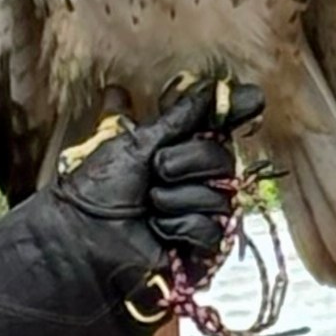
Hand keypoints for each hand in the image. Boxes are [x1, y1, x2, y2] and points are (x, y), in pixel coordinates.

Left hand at [55, 78, 263, 300]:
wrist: (84, 236)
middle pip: (223, 159)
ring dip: (176, 199)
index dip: (236, 111)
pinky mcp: (202, 248)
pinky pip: (211, 228)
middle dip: (186, 161)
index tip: (252, 99)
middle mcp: (197, 178)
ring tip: (151, 206)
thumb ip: (179, 115)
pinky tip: (159, 231)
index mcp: (181, 148)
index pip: (220, 127)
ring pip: (219, 195)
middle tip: (157, 169)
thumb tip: (209, 87)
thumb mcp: (138, 141)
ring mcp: (202, 212)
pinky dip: (180, 227)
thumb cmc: (100, 187)